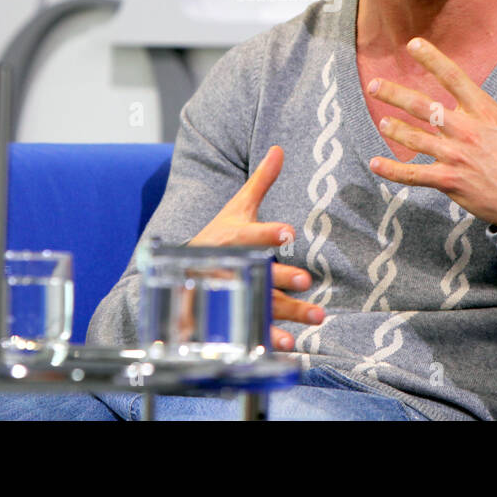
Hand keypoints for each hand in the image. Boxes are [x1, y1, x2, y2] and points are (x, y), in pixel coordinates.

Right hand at [188, 145, 324, 350]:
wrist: (180, 271)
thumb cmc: (217, 235)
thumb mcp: (236, 208)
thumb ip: (261, 183)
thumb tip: (279, 149)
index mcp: (233, 238)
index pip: (252, 234)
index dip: (269, 233)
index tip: (288, 233)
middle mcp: (233, 267)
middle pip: (260, 272)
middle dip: (281, 277)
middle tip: (305, 279)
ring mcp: (233, 294)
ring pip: (263, 304)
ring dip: (289, 312)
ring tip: (316, 317)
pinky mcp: (233, 317)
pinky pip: (253, 331)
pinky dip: (270, 340)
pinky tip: (289, 346)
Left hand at [366, 38, 496, 230]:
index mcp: (486, 113)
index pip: (455, 77)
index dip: (432, 58)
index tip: (412, 44)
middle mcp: (467, 131)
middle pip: (426, 106)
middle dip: (397, 94)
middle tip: (375, 83)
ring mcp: (457, 157)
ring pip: (418, 139)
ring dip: (396, 129)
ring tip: (380, 120)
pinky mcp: (451, 181)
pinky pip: (416, 175)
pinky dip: (394, 171)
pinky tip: (376, 164)